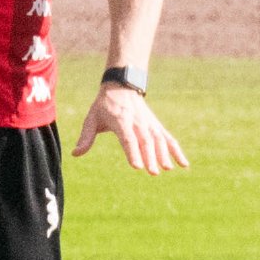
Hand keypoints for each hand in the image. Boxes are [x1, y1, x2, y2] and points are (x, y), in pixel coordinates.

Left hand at [73, 85, 187, 173]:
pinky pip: (168, 138)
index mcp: (121, 121)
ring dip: (164, 154)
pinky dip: (176, 150)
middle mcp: (137, 122)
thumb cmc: (103, 106)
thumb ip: (85, 137)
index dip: (132, 152)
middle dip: (150, 157)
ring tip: (166, 169)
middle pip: (145, 141)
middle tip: (153, 172)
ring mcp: (149, 124)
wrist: (121, 87)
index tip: (136, 166)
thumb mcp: (91, 119)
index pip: (128, 139)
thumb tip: (75, 154)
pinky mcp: (156, 126)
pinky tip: (183, 164)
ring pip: (158, 140)